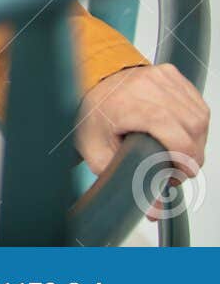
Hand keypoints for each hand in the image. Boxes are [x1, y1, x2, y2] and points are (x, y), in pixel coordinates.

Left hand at [77, 63, 208, 219]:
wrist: (84, 79)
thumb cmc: (89, 113)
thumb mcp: (97, 152)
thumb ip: (126, 181)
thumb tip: (154, 210)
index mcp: (128, 105)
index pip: (176, 135)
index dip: (185, 160)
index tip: (178, 174)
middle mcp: (147, 87)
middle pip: (193, 128)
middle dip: (191, 154)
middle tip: (175, 167)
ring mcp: (160, 77)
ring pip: (200, 116)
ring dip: (195, 139)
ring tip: (176, 149)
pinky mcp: (169, 73)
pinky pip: (196, 102)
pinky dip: (194, 120)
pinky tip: (178, 129)